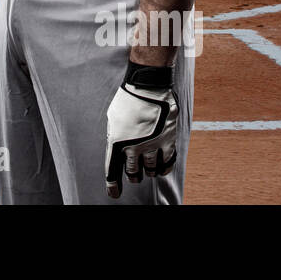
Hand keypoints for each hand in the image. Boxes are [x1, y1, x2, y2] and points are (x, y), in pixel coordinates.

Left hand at [104, 65, 178, 197]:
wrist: (149, 85)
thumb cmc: (128, 98)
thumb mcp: (114, 117)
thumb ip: (116, 135)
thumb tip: (119, 148)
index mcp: (116, 140)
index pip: (113, 170)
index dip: (113, 185)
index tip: (114, 194)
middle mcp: (133, 146)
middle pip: (133, 172)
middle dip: (133, 176)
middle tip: (134, 175)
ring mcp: (152, 145)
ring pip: (151, 169)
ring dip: (148, 171)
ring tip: (147, 170)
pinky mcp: (167, 140)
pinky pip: (167, 162)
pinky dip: (164, 168)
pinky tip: (161, 169)